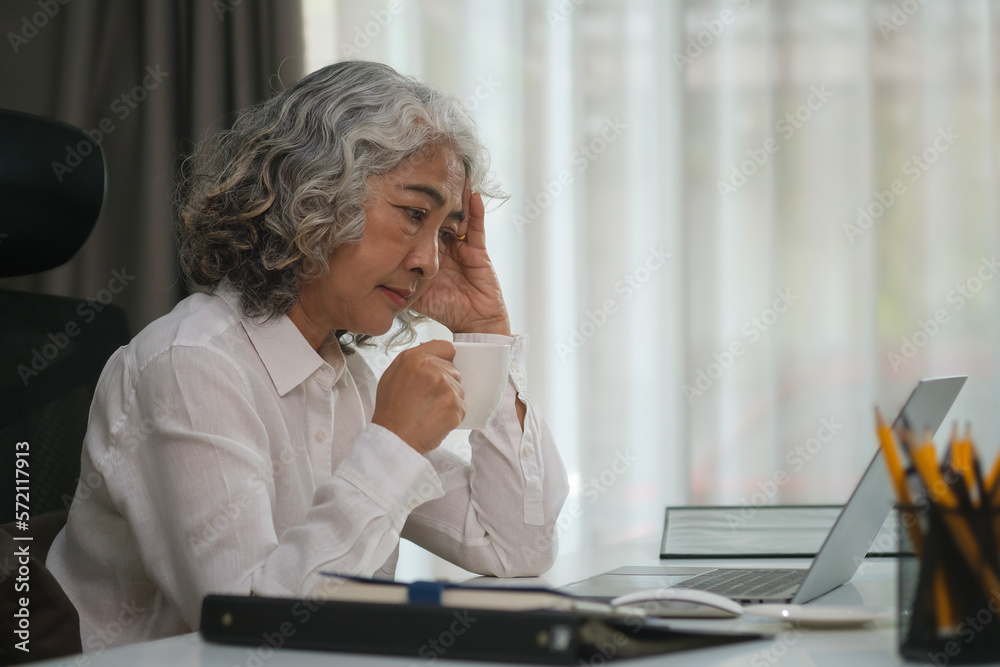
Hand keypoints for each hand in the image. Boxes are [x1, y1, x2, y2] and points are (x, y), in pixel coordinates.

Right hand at [372, 340, 464, 453]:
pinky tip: (434, 417)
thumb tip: (431, 353)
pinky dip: (451, 413)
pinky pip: (460, 405)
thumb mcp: (393, 372)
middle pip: (453, 369)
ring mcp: (448, 389)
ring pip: (458, 388)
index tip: (436, 370)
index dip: (442, 360)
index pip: (446, 348)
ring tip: (429, 408)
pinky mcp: (457, 407)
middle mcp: (434, 370)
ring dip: (448, 397)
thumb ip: (414, 358)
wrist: (394, 437)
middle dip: (444, 381)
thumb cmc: (391, 408)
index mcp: (416, 359)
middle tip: (427, 396)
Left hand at [411, 189, 510, 334]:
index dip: (412, 214)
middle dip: (432, 200)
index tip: (400, 193)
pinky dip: (475, 211)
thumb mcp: (416, 294)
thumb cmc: (445, 309)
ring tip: (448, 176)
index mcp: (430, 254)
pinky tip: (471, 193)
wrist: (473, 324)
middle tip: (423, 175)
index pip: (421, 229)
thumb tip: (373, 274)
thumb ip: (399, 282)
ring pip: (458, 216)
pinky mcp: (479, 251)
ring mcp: (463, 247)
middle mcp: (446, 247)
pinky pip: (477, 228)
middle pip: (439, 217)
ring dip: (454, 198)